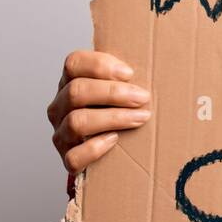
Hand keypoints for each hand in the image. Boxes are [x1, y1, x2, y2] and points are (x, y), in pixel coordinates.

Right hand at [47, 50, 150, 173]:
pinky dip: (95, 148)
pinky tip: (114, 140)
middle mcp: (60, 107)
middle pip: (76, 91)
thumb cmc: (122, 112)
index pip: (74, 63)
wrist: (115, 154)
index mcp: (70, 83)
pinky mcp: (68, 159)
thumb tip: (161, 62)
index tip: (129, 73)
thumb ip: (128, 77)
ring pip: (76, 122)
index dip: (100, 65)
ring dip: (113, 118)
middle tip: (142, 97)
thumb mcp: (122, 89)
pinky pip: (74, 156)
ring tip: (140, 118)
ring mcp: (62, 134)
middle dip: (113, 93)